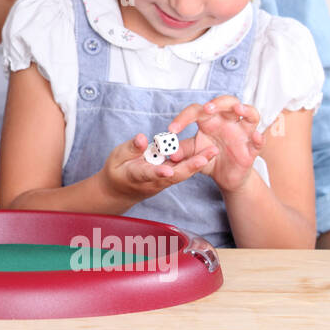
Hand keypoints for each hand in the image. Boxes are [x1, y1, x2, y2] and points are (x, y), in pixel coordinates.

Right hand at [100, 133, 217, 208]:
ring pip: (181, 174)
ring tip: (212, 152)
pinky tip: (207, 154)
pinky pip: (182, 171)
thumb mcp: (116, 157)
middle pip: (173, 176)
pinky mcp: (168, 178)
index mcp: (136, 174)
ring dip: (197, 164)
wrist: (120, 191)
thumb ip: (131, 149)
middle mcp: (152, 181)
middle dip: (189, 167)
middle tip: (204, 158)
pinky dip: (195, 164)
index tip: (166, 170)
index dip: (157, 172)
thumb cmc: (117, 171)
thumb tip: (142, 138)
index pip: (147, 173)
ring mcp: (162, 181)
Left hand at [166, 96, 265, 193]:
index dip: (183, 118)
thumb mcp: (192, 154)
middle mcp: (228, 122)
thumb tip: (170, 152)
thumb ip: (182, 150)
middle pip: (228, 102)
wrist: (224, 177)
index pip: (197, 110)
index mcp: (210, 121)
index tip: (171, 130)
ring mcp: (242, 134)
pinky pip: (258, 141)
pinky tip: (255, 136)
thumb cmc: (209, 158)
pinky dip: (259, 138)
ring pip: (250, 114)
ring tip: (237, 109)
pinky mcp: (252, 149)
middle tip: (207, 108)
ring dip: (245, 109)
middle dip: (219, 102)